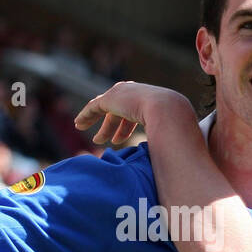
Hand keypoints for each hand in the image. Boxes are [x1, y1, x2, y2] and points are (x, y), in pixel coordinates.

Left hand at [75, 81, 194, 144]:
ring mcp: (121, 94)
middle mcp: (133, 93)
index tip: (117, 140)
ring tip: (93, 138)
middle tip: (101, 140)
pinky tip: (79, 124)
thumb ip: (163, 140)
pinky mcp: (110, 98)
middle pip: (116, 111)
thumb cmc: (172, 125)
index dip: (123, 128)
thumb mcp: (166, 133)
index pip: (130, 114)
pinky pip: (93, 107)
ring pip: (103, 108)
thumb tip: (168, 158)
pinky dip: (86, 116)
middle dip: (110, 126)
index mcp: (147, 100)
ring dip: (95, 122)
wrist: (166, 110)